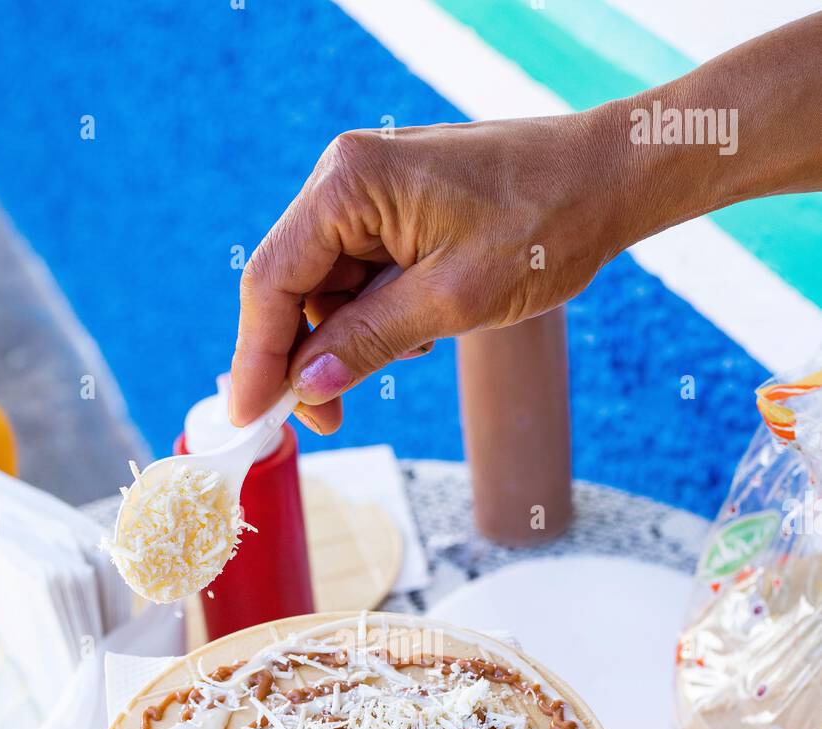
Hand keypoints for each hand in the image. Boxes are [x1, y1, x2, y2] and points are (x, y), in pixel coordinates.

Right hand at [231, 114, 621, 433]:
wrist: (609, 181)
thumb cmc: (543, 224)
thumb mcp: (452, 301)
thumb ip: (370, 342)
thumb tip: (307, 385)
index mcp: (349, 184)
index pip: (273, 280)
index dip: (256, 356)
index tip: (250, 416)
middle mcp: (348, 179)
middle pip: (294, 287)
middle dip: (310, 356)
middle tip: (328, 420)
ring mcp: (372, 192)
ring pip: (329, 290)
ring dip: (356, 336)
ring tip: (422, 344)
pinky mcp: (397, 209)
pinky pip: (363, 277)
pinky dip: (382, 315)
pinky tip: (427, 325)